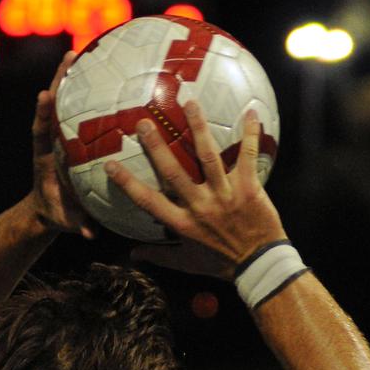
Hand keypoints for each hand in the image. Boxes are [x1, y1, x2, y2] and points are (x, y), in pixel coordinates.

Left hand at [30, 52, 95, 238]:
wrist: (49, 209)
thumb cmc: (58, 214)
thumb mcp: (68, 222)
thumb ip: (79, 225)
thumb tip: (91, 234)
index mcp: (46, 158)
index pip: (42, 132)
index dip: (43, 114)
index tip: (44, 96)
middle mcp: (52, 140)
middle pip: (54, 106)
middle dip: (59, 81)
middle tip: (70, 56)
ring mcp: (60, 134)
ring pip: (66, 101)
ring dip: (72, 77)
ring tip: (83, 49)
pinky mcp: (71, 134)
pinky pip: (81, 110)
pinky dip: (88, 92)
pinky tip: (104, 72)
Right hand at [108, 102, 285, 273]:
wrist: (259, 266)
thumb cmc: (222, 264)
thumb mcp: (187, 263)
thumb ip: (159, 255)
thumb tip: (133, 253)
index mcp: (181, 223)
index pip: (148, 200)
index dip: (127, 182)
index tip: (109, 164)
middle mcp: (200, 206)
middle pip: (174, 171)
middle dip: (158, 146)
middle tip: (144, 122)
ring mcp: (224, 194)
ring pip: (208, 155)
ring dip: (198, 127)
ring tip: (190, 103)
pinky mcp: (248, 187)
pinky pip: (248, 155)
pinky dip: (250, 133)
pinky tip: (250, 111)